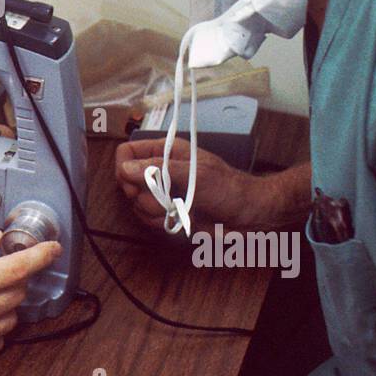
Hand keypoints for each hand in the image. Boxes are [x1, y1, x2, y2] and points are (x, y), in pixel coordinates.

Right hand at [114, 136, 298, 232]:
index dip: (125, 169)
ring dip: (154, 212)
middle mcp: (160, 171)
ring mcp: (164, 193)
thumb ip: (158, 171)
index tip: (136, 185)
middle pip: (127, 182)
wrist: (251, 216)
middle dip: (142, 197)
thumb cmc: (228, 188)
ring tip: (179, 211)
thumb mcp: (195, 175)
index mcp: (166, 152)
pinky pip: (149, 220)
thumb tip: (124, 168)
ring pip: (137, 204)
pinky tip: (181, 220)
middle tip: (165, 201)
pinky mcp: (169, 213)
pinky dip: (161, 223)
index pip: (127, 152)